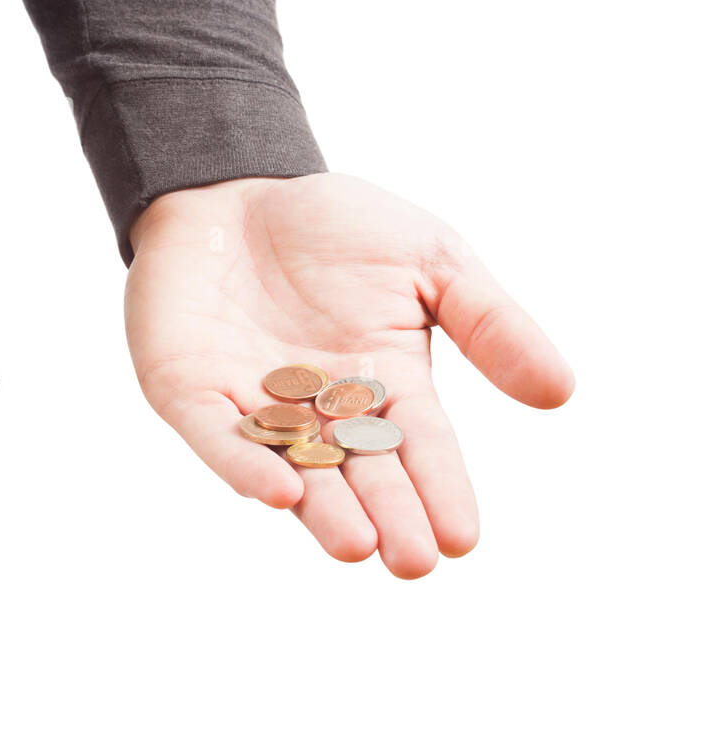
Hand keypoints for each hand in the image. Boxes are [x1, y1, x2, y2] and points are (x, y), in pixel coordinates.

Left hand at [125, 173, 573, 577]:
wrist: (234, 187)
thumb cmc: (335, 225)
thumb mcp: (431, 262)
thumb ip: (488, 324)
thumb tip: (560, 392)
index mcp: (382, 384)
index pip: (419, 448)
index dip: (440, 491)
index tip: (463, 539)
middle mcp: (320, 409)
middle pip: (359, 471)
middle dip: (386, 515)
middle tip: (413, 562)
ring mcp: (253, 404)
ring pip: (293, 467)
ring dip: (323, 508)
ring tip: (357, 547)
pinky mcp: (191, 392)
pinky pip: (218, 436)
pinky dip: (245, 464)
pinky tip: (276, 493)